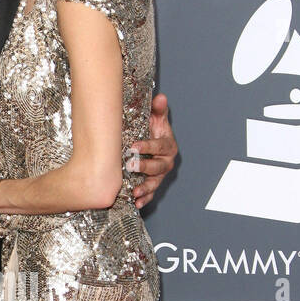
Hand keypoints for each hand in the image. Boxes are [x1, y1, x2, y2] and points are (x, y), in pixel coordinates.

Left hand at [130, 92, 177, 208]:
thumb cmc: (151, 131)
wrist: (148, 144)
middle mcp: (166, 162)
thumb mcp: (155, 119)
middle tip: (131, 165)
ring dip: (145, 188)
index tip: (134, 146)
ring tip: (135, 191)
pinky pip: (150, 194)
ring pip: (155, 182)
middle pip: (158, 166)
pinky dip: (144, 199)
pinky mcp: (153, 185)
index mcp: (168, 146)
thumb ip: (158, 109)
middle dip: (145, 166)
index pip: (160, 146)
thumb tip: (160, 98)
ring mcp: (160, 175)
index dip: (148, 146)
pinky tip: (136, 203)